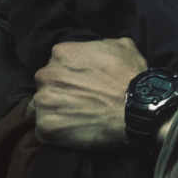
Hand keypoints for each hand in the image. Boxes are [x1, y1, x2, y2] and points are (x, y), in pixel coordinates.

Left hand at [30, 38, 146, 149]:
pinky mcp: (46, 127)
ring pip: (39, 107)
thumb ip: (101, 45)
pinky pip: (44, 130)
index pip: (57, 63)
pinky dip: (56, 132)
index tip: (83, 82)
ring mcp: (43, 102)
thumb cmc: (132, 77)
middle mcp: (46, 75)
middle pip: (45, 84)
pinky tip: (74, 131)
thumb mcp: (122, 46)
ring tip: (75, 118)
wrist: (138, 109)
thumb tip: (97, 49)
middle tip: (80, 100)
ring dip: (54, 111)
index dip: (70, 73)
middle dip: (59, 91)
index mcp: (62, 53)